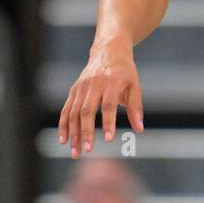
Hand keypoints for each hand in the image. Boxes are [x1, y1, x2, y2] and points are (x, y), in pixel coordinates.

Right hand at [59, 40, 144, 156]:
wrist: (108, 51)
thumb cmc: (125, 72)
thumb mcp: (134, 86)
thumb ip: (136, 108)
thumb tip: (139, 129)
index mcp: (112, 81)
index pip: (108, 105)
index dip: (108, 122)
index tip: (108, 139)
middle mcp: (94, 84)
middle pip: (87, 110)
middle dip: (86, 131)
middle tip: (88, 150)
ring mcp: (82, 87)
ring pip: (74, 112)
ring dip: (73, 133)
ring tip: (75, 152)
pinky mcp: (74, 89)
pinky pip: (66, 109)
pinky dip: (64, 125)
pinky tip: (64, 140)